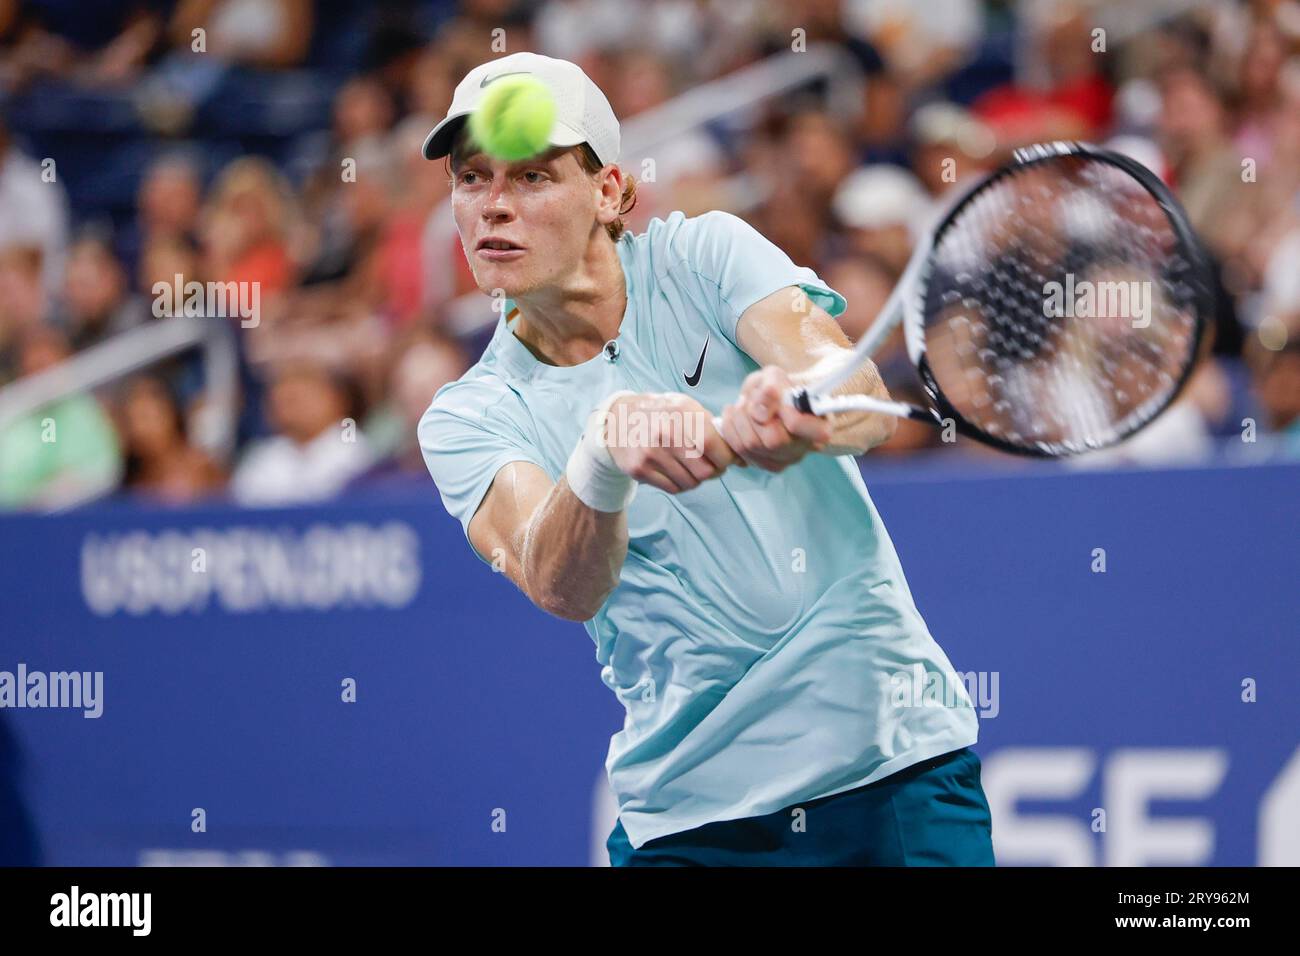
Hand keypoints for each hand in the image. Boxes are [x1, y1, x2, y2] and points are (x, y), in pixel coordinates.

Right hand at [604, 392, 738, 493]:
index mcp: (682, 412)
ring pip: (691, 483)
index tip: (727, 460)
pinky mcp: (639, 469)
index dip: (726, 459)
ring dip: (696, 479)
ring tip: (690, 466)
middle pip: (706, 470)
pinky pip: (673, 488)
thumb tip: (742, 458)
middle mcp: (666, 432)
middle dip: (713, 472)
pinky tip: (675, 471)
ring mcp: (651, 452)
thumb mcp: (686, 407)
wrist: (618, 418)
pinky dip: (680, 484)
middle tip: (710, 466)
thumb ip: (712, 428)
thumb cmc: (662, 413)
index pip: (714, 446)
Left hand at [719, 366, 829, 471]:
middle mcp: (804, 448)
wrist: (775, 400)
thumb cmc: (780, 388)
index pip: (799, 426)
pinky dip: (730, 429)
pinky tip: (734, 415)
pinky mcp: (765, 464)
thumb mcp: (776, 376)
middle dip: (753, 414)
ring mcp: (785, 460)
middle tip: (750, 398)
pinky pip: (739, 451)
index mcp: (818, 426)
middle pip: (773, 440)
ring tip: (742, 404)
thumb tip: (760, 412)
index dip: (783, 411)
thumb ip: (771, 387)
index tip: (776, 395)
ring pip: (752, 446)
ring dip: (739, 419)